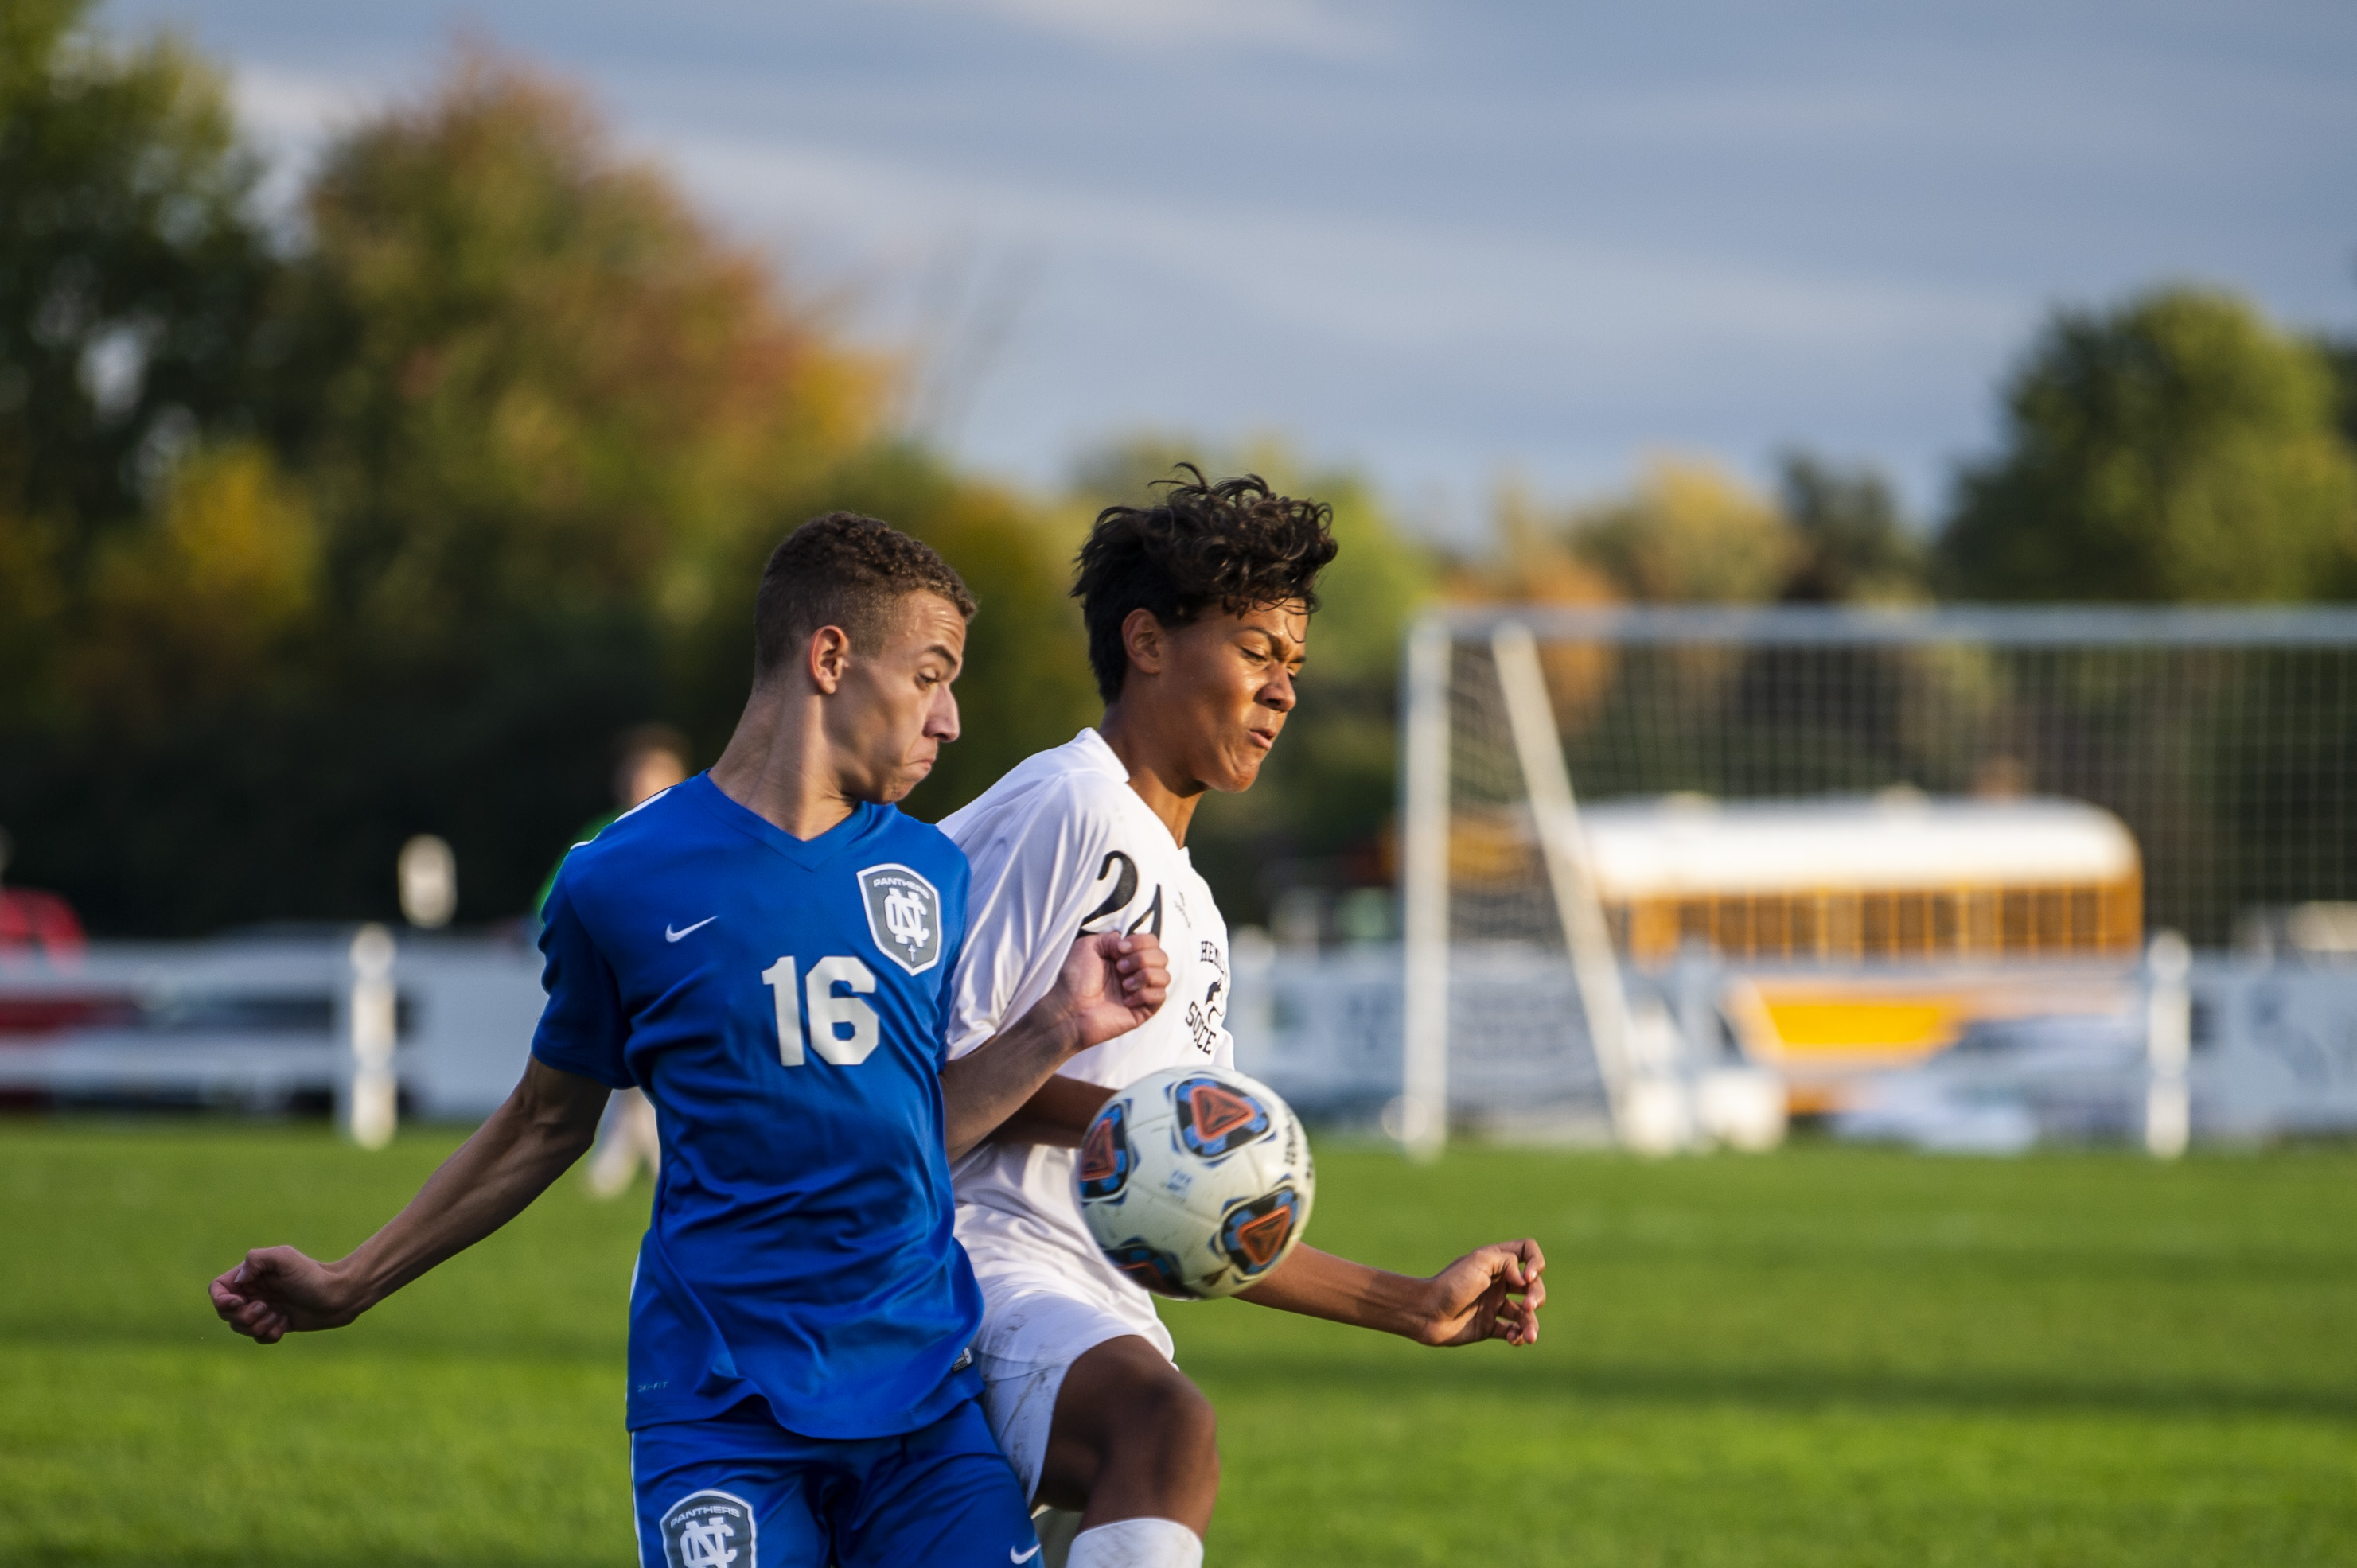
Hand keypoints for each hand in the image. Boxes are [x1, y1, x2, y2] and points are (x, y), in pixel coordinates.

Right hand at [208, 1246, 364, 1344]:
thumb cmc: (314, 1275)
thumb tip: (237, 1280)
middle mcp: (255, 1292)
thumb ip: (256, 1260)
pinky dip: (269, 1335)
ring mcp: (265, 1309)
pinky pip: (258, 1338)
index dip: (221, 1300)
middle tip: (267, 1307)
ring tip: (279, 1315)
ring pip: (241, 1328)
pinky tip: (285, 1324)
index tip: (240, 1303)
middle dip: (243, 1316)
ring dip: (258, 1326)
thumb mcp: (285, 1258)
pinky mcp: (276, 1324)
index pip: (217, 1289)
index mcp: (252, 1274)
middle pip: (226, 1313)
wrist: (341, 1295)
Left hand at [1049, 932, 1169, 1051]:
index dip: (1141, 941)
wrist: (1068, 1009)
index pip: (1151, 942)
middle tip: (1120, 967)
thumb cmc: (1074, 980)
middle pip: (1162, 956)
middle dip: (1142, 958)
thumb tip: (1126, 940)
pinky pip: (1160, 997)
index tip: (1120, 949)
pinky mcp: (1143, 1011)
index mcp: (1125, 957)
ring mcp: (1141, 992)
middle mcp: (1135, 973)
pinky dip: (1144, 994)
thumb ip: (1111, 938)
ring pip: (1165, 976)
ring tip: (1123, 985)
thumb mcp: (1088, 946)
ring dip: (1145, 975)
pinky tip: (1126, 1000)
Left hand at [1410, 1239, 1545, 1347]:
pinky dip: (1517, 1336)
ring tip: (1529, 1337)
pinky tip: (1513, 1339)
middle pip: (1533, 1286)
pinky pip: (1512, 1331)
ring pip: (1525, 1314)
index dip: (1536, 1262)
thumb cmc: (1451, 1284)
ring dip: (1531, 1324)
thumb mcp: (1480, 1262)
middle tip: (1528, 1307)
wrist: (1426, 1313)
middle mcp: (1498, 1282)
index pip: (1528, 1252)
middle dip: (1537, 1296)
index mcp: (1496, 1262)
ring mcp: (1494, 1305)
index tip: (1527, 1278)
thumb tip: (1527, 1281)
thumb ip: (1508, 1262)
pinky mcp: (1488, 1326)